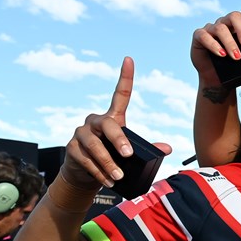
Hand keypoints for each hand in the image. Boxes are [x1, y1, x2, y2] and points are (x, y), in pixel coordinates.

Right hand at [67, 57, 171, 189]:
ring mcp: (81, 134)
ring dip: (107, 163)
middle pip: (107, 125)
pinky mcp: (72, 149)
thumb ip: (148, 149)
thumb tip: (167, 148)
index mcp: (113, 118)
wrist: (86, 174)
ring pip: (94, 146)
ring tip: (118, 176)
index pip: (120, 94)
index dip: (125, 77)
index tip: (129, 59)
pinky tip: (108, 180)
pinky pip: (86, 160)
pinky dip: (98, 171)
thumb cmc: (113, 158)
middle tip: (128, 155)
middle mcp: (96, 121)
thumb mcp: (132, 153)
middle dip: (118, 140)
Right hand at [190, 0, 240, 83]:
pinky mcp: (200, 36)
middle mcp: (227, 23)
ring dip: (230, 44)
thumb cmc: (239, 67)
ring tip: (235, 57)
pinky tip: (220, 54)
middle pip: (235, 16)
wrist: (219, 81)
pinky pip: (206, 36)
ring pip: (221, 29)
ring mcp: (212, 28)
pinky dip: (214, 46)